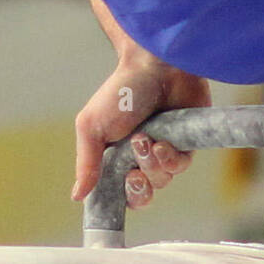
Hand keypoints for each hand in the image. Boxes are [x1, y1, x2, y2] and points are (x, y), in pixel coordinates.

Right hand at [72, 53, 211, 206]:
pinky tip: (163, 142)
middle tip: (133, 172)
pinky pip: (180, 167)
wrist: (156, 65)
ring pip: (162, 181)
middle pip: (142, 195)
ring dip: (153, 165)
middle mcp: (140, 156)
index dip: (120, 199)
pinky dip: (171, 159)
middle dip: (138, 188)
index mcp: (115, 155)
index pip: (117, 193)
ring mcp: (164, 150)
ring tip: (146, 139)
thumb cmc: (122, 91)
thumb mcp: (92, 125)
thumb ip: (86, 162)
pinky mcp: (186, 142)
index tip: (118, 193)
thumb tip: (77, 195)